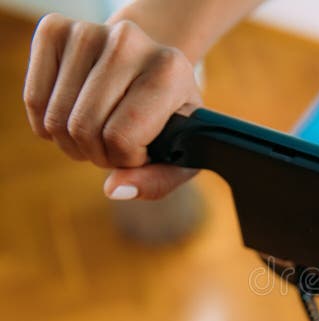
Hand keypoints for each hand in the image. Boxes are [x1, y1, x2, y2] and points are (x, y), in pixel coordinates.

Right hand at [23, 13, 201, 199]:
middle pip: (84, 128)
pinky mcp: (54, 30)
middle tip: (117, 144)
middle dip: (98, 153)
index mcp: (169, 70)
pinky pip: (34, 100)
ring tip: (99, 130)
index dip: (127, 159)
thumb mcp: (181, 155)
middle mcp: (129, 41)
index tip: (142, 151)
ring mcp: (89, 31)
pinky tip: (74, 115)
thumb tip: (114, 189)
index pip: (122, 137)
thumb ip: (158, 181)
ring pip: (56, 118)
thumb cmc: (170, 119)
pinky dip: (48, 124)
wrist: (152, 68)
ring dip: (74, 142)